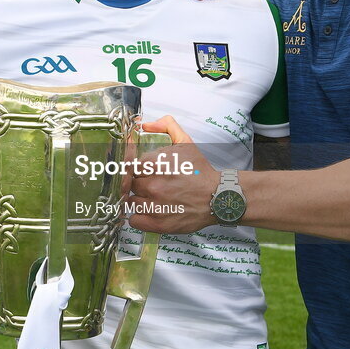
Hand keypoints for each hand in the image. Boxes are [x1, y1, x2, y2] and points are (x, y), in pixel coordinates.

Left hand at [127, 115, 218, 233]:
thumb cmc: (200, 172)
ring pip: (131, 201)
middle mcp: (154, 185)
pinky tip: (150, 212)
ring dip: (139, 200)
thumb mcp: (186, 142)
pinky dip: (140, 217)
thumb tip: (146, 125)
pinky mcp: (159, 224)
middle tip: (152, 185)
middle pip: (131, 183)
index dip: (139, 170)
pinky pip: (135, 220)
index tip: (146, 173)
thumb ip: (166, 126)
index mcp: (156, 164)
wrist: (218, 196)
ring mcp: (155, 206)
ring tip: (153, 199)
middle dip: (140, 184)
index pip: (131, 166)